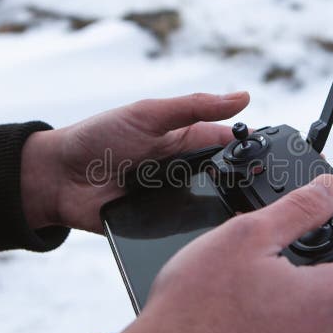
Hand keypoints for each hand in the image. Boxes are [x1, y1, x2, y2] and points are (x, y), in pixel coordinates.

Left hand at [20, 91, 249, 231]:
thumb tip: (243, 97)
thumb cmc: (98, 137)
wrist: (57, 178)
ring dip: (222, 209)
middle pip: (227, 179)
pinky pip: (187, 232)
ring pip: (212, 208)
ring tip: (241, 212)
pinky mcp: (161, 227)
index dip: (252, 150)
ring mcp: (174, 199)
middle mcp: (185, 170)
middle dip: (243, 183)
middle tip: (262, 188)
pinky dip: (198, 233)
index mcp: (187, 139)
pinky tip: (211, 235)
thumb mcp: (149, 114)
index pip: (231, 144)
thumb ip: (194, 106)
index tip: (275, 158)